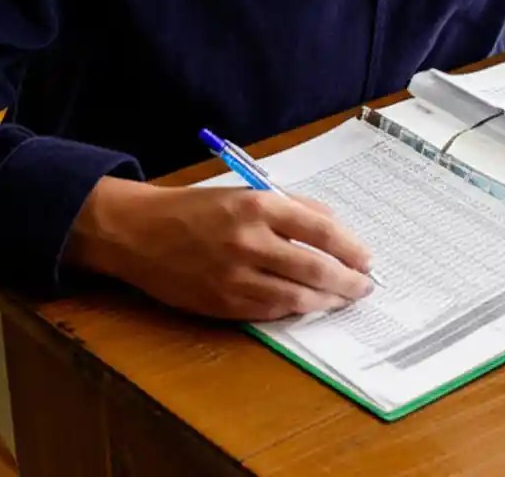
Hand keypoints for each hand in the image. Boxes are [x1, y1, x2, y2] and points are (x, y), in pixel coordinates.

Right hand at [64, 177, 373, 320]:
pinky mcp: (221, 302)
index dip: (351, 247)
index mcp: (257, 205)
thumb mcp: (245, 193)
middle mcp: (247, 240)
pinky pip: (270, 311)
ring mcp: (233, 275)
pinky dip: (295, 309)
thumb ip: (290, 209)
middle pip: (315, 267)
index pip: (321, 228)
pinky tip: (309, 305)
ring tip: (343, 299)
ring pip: (297, 296)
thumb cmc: (196, 209)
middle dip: (348, 280)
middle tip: (365, 286)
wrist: (137, 232)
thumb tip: (336, 230)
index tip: (367, 258)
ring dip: (328, 301)